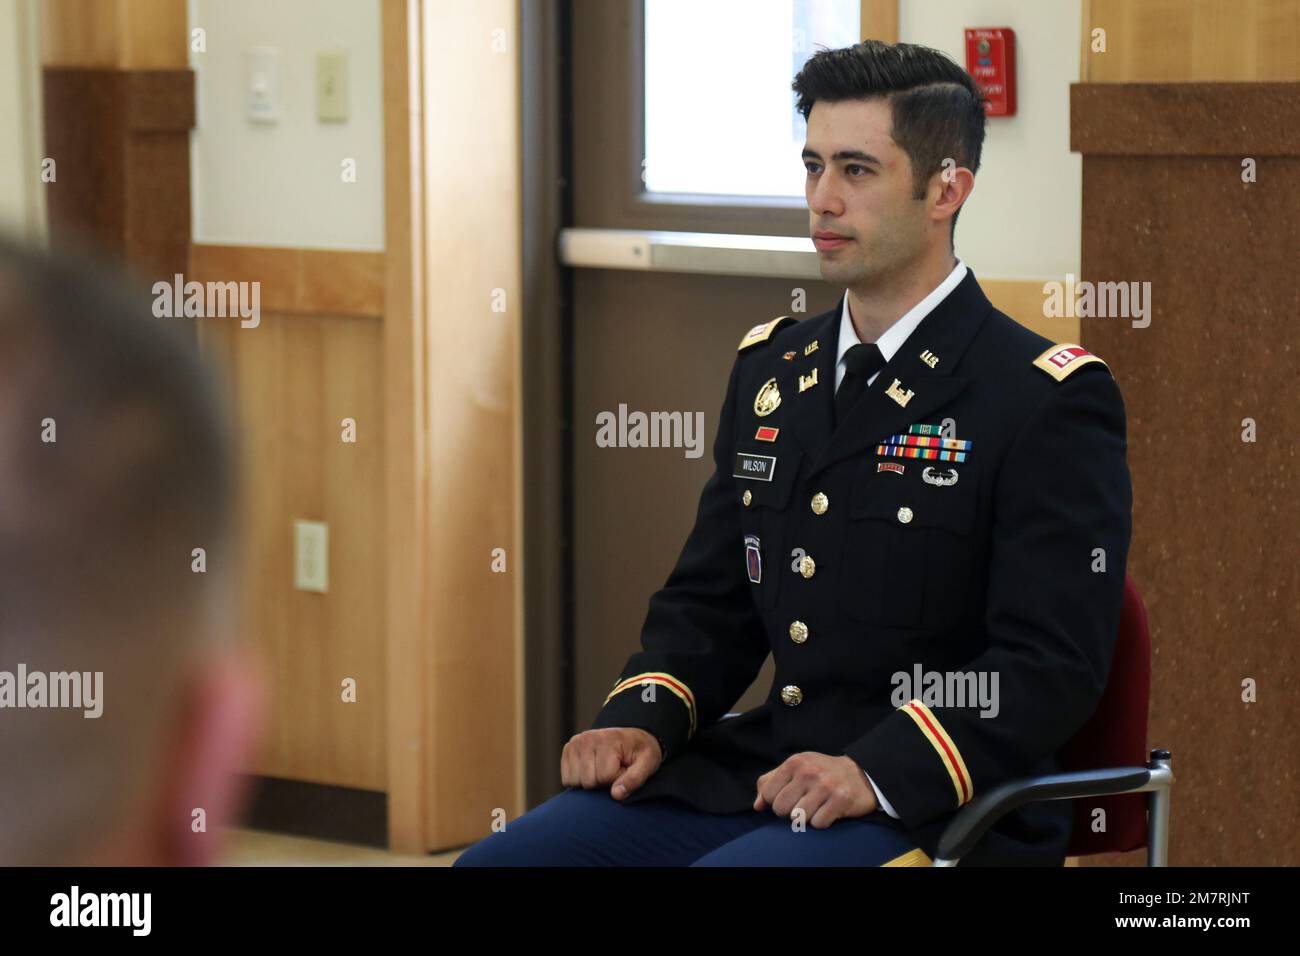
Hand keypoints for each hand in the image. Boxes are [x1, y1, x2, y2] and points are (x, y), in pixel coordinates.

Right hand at [560, 727, 662, 799]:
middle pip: (588, 782)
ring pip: (575, 782)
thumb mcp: (648, 763)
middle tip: (614, 770)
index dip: (617, 780)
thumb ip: (634, 779)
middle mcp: (588, 738)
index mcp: (608, 739)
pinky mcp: (568, 749)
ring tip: (603, 769)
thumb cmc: (640, 752)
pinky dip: (579, 780)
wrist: (632, 738)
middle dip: (603, 782)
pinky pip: (567, 779)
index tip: (624, 770)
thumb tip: (616, 795)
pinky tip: (592, 770)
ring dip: (591, 782)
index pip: (605, 777)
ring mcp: (576, 743)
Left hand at [754, 752, 877, 827]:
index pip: (768, 794)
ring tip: (816, 806)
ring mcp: (825, 785)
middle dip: (789, 812)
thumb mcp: (795, 769)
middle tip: (803, 804)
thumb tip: (757, 806)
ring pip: (798, 818)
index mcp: (795, 762)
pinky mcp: (841, 799)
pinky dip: (822, 822)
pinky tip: (828, 811)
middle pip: (781, 809)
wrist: (859, 774)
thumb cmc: (821, 773)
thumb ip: (770, 783)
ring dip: (806, 818)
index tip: (789, 798)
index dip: (775, 802)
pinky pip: (818, 824)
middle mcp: (809, 771)